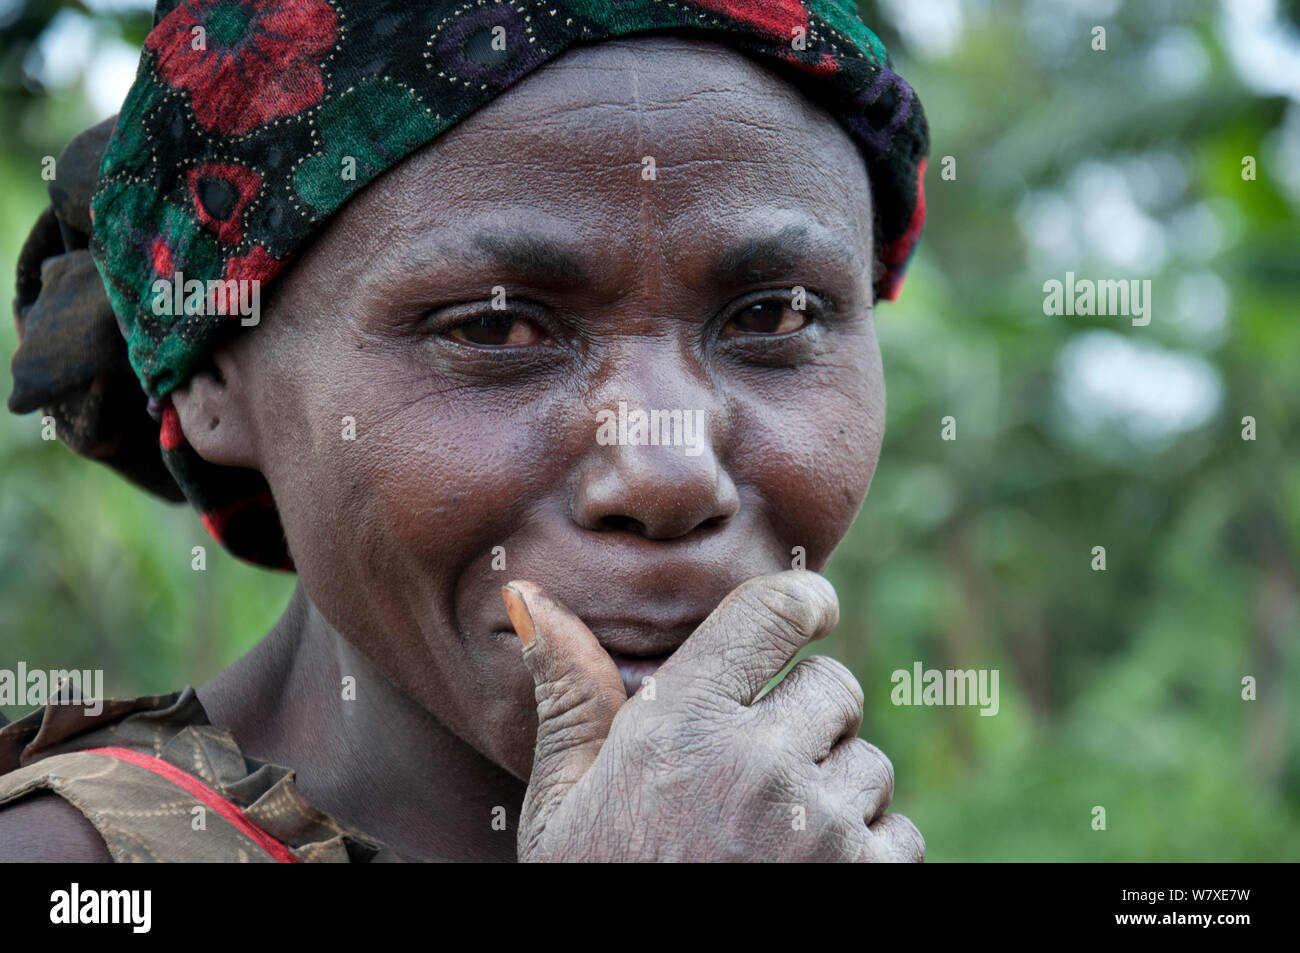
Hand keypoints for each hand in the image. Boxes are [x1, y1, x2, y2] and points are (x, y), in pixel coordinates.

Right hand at [504, 570, 923, 861]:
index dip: (803, 601)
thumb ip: (567, 693)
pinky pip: (898, 831)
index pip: (771, 613)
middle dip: (807, 714)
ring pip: (870, 762)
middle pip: (835, 687)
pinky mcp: (864, 882)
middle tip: (756, 765)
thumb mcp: (562, 803)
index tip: (811, 609)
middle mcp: (756, 764)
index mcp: (678, 725)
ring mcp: (817, 829)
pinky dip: (865, 848)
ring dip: (834, 788)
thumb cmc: (598, 889)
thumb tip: (526, 594)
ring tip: (769, 836)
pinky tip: (802, 875)